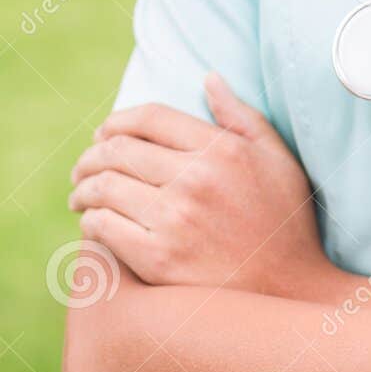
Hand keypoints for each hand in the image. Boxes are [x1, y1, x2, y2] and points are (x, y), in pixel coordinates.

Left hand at [68, 73, 325, 297]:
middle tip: (83, 167)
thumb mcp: (279, 160)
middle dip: (92, 155)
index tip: (105, 132)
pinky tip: (93, 223)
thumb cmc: (285, 224)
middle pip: (119, 150)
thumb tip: (209, 78)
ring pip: (104, 187)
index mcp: (223, 149)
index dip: (119, 120)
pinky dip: (90, 221)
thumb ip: (242, 117)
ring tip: (81, 196)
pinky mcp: (158, 259)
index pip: (151, 118)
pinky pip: (103, 228)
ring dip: (83, 188)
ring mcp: (175, 220)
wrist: (289, 293)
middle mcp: (196, 179)